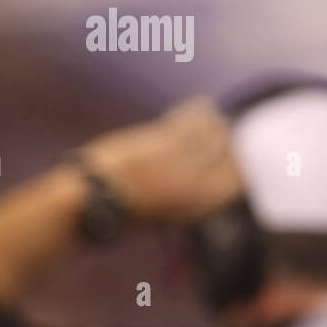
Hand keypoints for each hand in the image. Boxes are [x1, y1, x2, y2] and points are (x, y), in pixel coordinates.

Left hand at [80, 97, 244, 223]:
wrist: (85, 203)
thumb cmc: (118, 213)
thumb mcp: (162, 215)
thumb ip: (188, 195)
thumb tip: (207, 167)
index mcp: (197, 209)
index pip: (240, 179)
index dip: (235, 164)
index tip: (227, 157)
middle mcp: (195, 186)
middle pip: (231, 149)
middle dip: (223, 142)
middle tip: (210, 139)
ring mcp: (181, 162)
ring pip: (217, 129)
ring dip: (211, 125)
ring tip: (198, 127)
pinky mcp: (163, 140)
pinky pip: (195, 114)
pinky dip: (195, 111)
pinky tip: (188, 113)